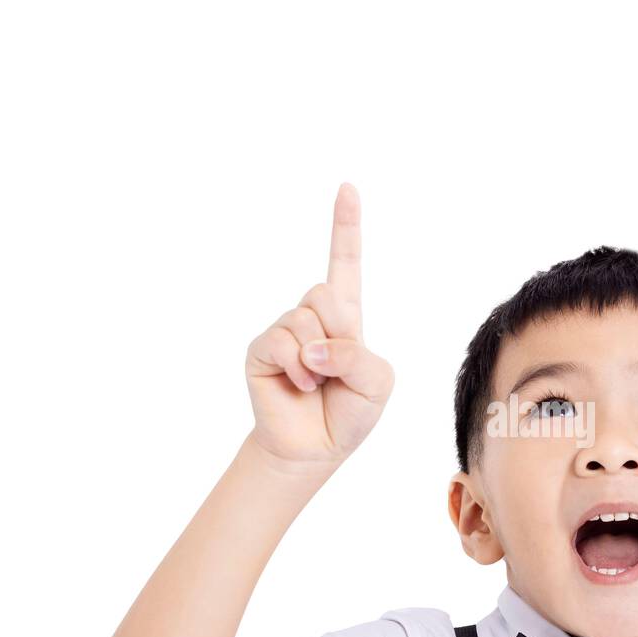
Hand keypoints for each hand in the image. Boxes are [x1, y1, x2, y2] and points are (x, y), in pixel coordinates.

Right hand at [245, 183, 394, 472]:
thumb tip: (310, 346)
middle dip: (339, 330)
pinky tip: (300, 384)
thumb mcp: (377, 382)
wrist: (315, 449)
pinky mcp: (261, 349)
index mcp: (345, 316)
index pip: (345, 263)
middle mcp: (312, 316)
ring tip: (316, 382)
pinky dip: (298, 366)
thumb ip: (358, 355)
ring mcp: (284, 330)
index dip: (345, 226)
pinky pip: (282, 341)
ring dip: (319, 358)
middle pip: (327, 292)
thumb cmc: (349, 412)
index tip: (348, 188)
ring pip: (305, 318)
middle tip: (335, 366)